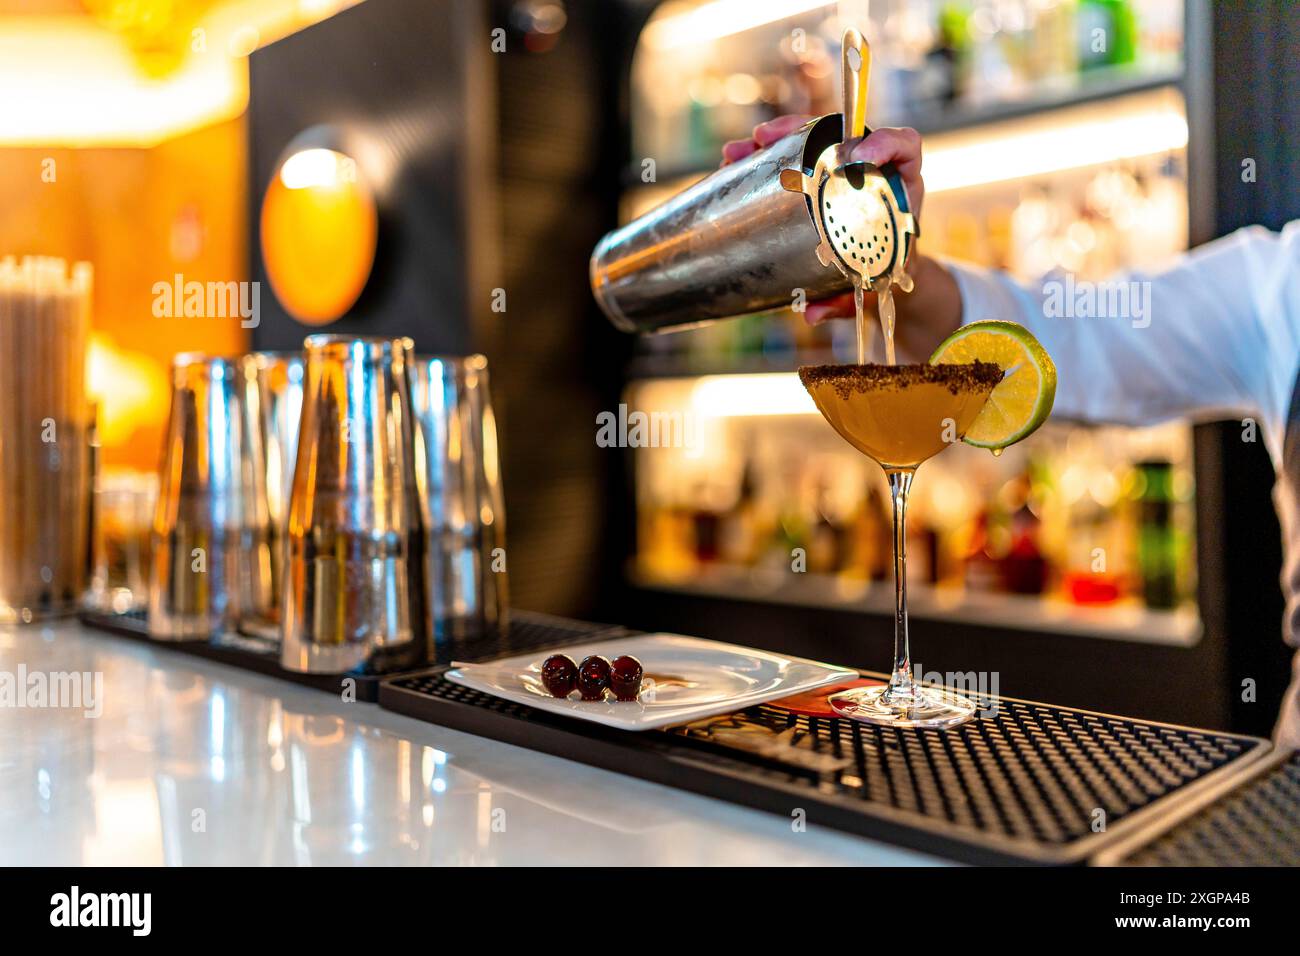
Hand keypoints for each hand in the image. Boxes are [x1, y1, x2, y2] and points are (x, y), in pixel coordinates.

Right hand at [722, 118, 925, 324]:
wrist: (886, 274)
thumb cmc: (886, 274)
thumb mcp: (870, 287)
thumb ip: (845, 301)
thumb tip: (811, 314)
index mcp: (899, 189)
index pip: (905, 147)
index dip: (887, 142)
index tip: (859, 155)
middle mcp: (871, 170)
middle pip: (838, 132)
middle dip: (799, 130)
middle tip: (766, 139)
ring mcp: (843, 170)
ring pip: (809, 139)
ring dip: (770, 140)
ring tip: (738, 151)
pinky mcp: (820, 176)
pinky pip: (794, 156)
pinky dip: (764, 156)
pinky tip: (738, 163)